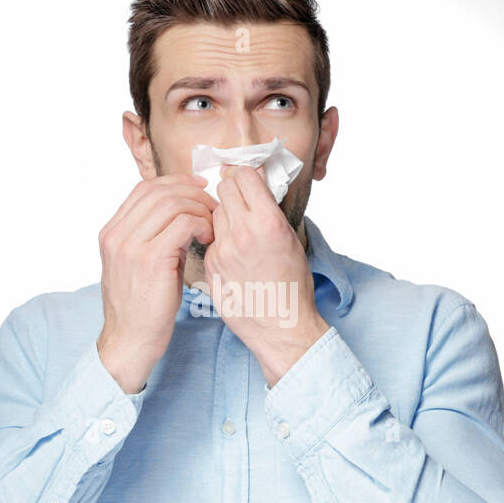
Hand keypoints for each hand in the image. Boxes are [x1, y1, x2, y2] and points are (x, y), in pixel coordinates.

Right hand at [96, 173, 217, 392]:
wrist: (130, 340)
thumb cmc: (142, 307)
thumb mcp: (141, 264)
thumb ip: (156, 236)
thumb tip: (186, 214)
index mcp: (111, 232)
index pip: (144, 189)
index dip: (175, 182)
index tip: (199, 188)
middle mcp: (116, 234)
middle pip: (159, 191)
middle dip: (192, 193)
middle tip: (213, 205)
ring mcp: (130, 245)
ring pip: (172, 203)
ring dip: (199, 209)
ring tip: (212, 224)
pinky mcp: (150, 258)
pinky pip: (182, 224)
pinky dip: (200, 225)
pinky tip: (208, 238)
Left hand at [205, 163, 329, 387]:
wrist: (281, 326)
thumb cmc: (293, 284)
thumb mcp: (290, 238)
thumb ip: (269, 208)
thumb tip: (256, 183)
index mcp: (267, 222)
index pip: (243, 175)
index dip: (246, 176)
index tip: (249, 182)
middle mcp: (242, 233)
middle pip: (223, 189)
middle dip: (232, 191)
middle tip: (242, 202)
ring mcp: (222, 251)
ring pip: (214, 213)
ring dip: (224, 216)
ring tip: (240, 232)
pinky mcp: (210, 266)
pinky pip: (211, 240)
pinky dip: (219, 241)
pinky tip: (234, 256)